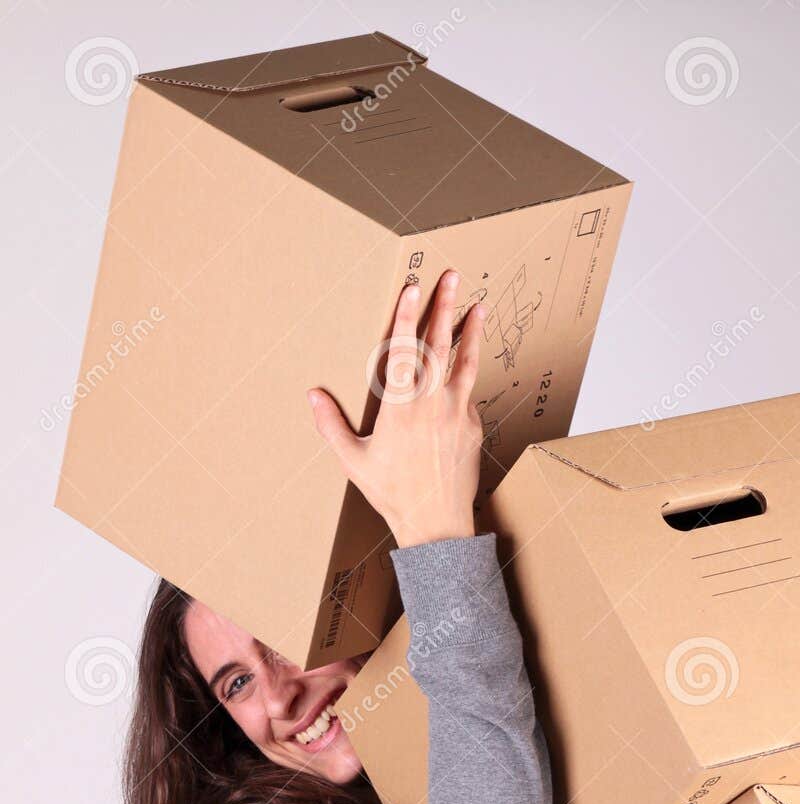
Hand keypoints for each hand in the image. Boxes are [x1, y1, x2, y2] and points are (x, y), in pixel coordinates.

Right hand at [308, 269, 484, 548]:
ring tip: (479, 307)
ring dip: (472, 333)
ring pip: (466, 364)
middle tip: (453, 276)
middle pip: (441, 345)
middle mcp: (434, 403)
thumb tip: (312, 396)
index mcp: (401, 407)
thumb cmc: (393, 495)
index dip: (408, 316)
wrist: (438, 524)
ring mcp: (458, 413)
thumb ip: (332, 426)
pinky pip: (469, 395)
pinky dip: (467, 378)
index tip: (414, 288)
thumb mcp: (355, 461)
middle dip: (446, 307)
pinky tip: (465, 369)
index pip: (405, 350)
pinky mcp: (474, 427)